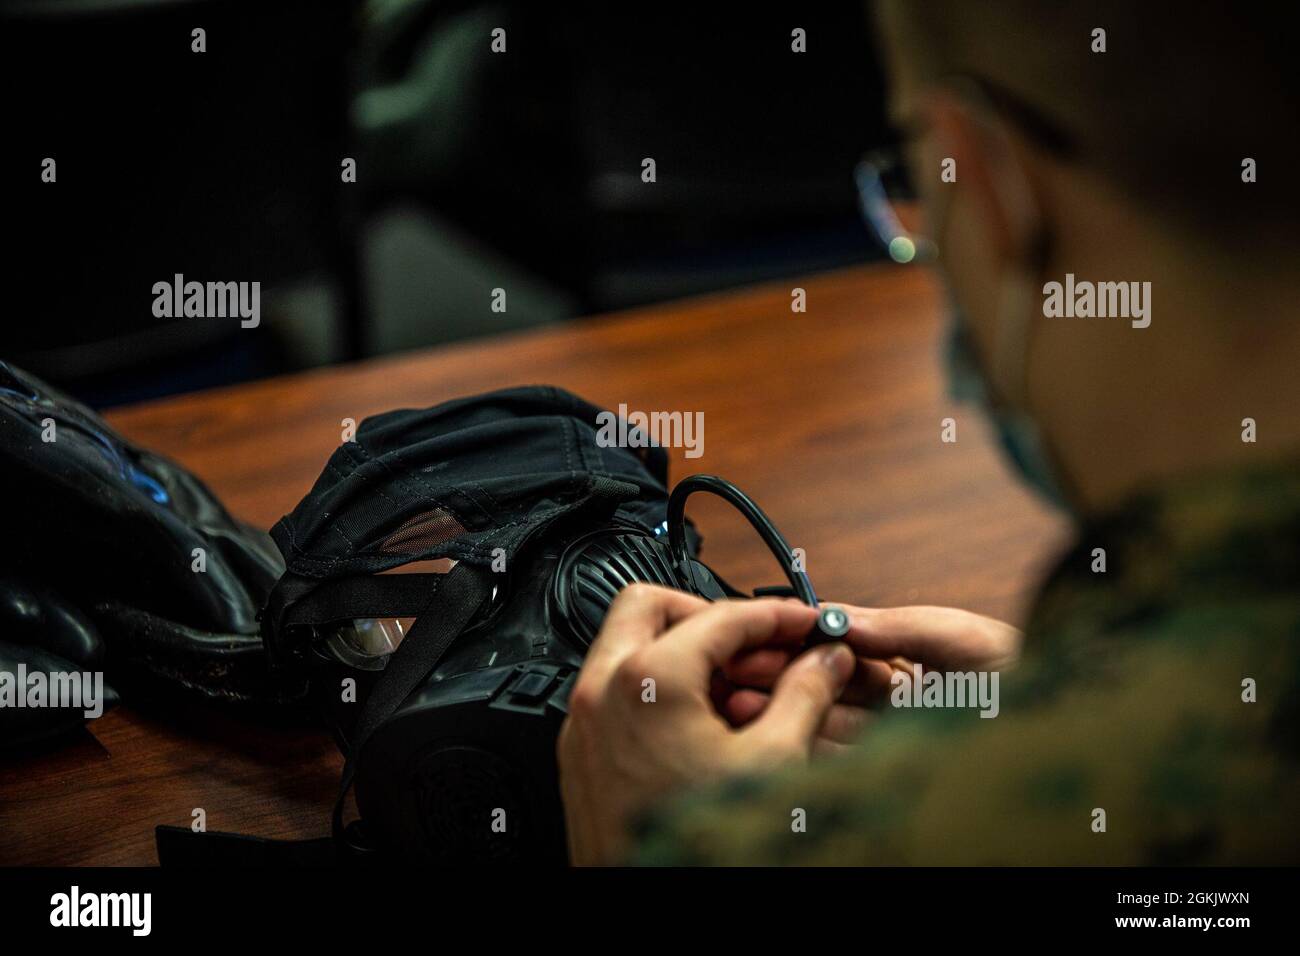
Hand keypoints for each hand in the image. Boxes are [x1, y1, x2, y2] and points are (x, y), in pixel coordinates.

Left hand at [557, 584, 856, 865]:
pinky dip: (655, 689)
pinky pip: (614, 693)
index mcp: (649, 680)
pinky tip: (702, 727)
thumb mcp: (773, 762)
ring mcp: (585, 723)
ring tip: (735, 691)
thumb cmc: (696, 851)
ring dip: (680, 651)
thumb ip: (805, 695)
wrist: (649, 907)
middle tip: (753, 643)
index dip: (776, 616)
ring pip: (626, 647)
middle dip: (709, 615)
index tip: (804, 626)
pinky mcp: (581, 754)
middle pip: (652, 606)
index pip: (722, 615)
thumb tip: (824, 660)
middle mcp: (602, 691)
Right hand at [713, 604, 1020, 739]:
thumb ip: (896, 626)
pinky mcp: (899, 764)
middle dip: (780, 675)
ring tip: (742, 697)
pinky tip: (779, 728)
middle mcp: (899, 698)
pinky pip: (846, 757)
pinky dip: (809, 740)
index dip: (798, 641)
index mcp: (909, 659)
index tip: (762, 635)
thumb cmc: (1028, 670)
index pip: (839, 648)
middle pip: (825, 685)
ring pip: (827, 721)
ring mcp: (898, 734)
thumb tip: (838, 615)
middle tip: (736, 668)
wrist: (1068, 722)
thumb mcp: (957, 635)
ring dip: (785, 708)